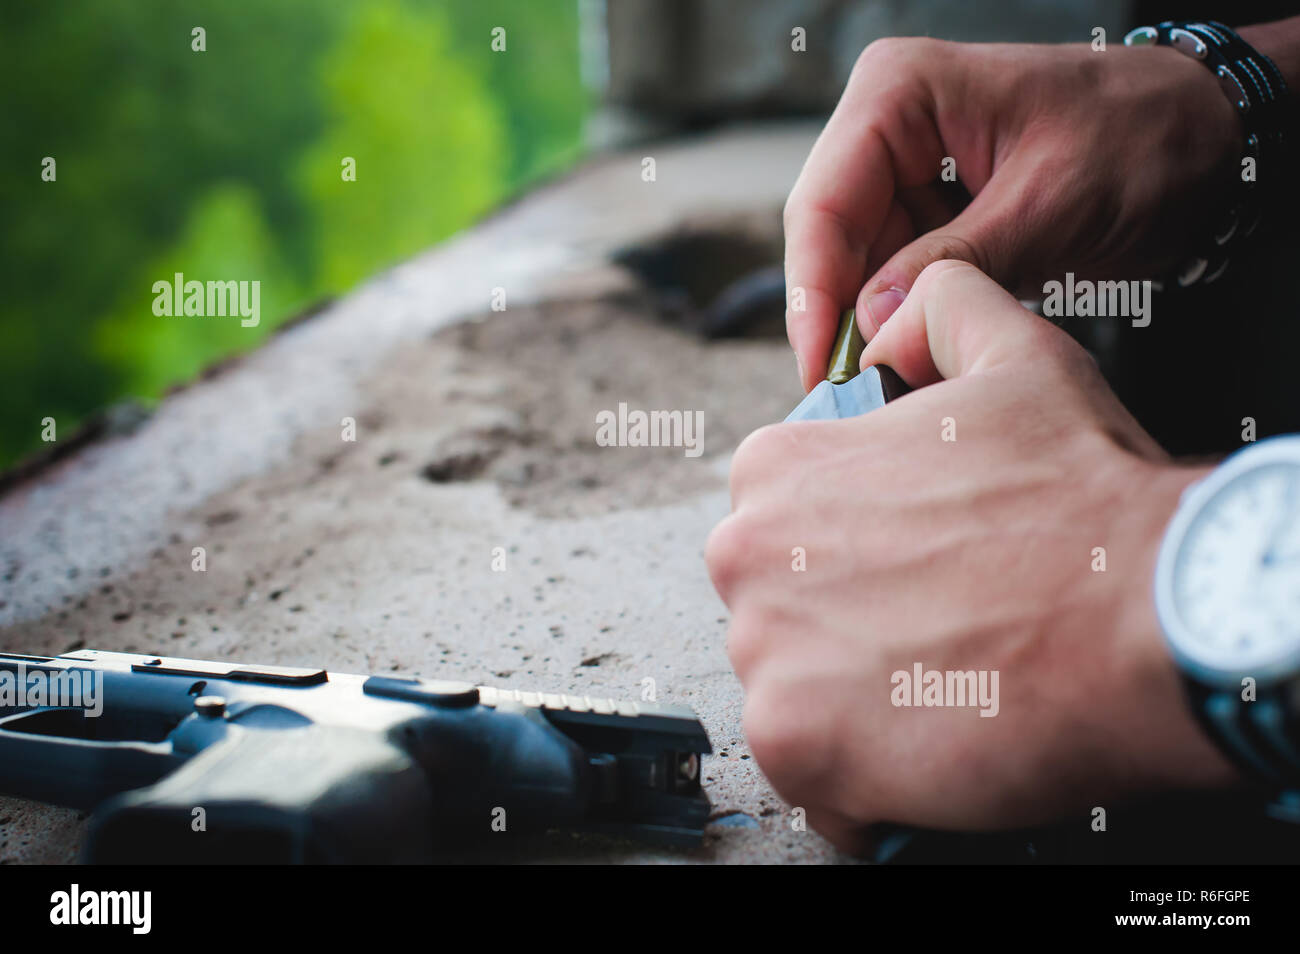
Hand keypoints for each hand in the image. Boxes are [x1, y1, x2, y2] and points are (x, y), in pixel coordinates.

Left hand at [708, 261, 1238, 853]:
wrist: (1146, 613)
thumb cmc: (1082, 494)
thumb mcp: (1014, 358)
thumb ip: (942, 311)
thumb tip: (902, 304)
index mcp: (776, 469)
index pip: (779, 526)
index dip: (849, 554)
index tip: (903, 574)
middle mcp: (747, 556)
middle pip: (778, 609)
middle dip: (840, 625)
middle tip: (930, 632)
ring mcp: (764, 654)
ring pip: (793, 689)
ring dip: (853, 699)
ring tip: (941, 687)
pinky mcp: (793, 746)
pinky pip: (809, 773)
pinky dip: (860, 774)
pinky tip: (927, 746)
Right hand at [784, 36, 1240, 391]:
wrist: (1209, 137)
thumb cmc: (1145, 135)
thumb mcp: (1051, 201)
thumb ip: (957, 262)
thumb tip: (873, 322)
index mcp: (901, 92)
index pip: (825, 203)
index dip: (813, 293)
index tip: (820, 367)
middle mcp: (889, 127)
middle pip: (831, 239)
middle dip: (838, 317)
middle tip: (847, 397)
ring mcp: (908, 171)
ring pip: (858, 266)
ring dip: (871, 328)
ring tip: (888, 388)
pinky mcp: (932, 212)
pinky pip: (896, 276)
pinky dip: (904, 322)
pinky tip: (912, 362)